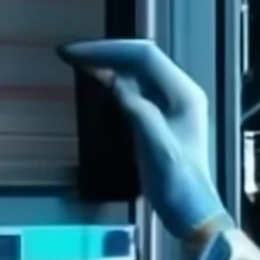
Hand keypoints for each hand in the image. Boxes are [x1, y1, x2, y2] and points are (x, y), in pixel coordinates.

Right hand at [58, 39, 229, 241]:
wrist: (189, 209)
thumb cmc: (177, 180)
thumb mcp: (155, 144)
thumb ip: (137, 108)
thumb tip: (112, 80)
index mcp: (185, 94)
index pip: (146, 56)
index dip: (110, 50)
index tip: (76, 52)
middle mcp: (180, 92)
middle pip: (141, 59)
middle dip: (107, 53)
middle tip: (69, 53)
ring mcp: (172, 104)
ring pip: (137, 72)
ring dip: (108, 64)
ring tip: (77, 60)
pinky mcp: (161, 117)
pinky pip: (136, 89)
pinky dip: (114, 81)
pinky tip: (96, 80)